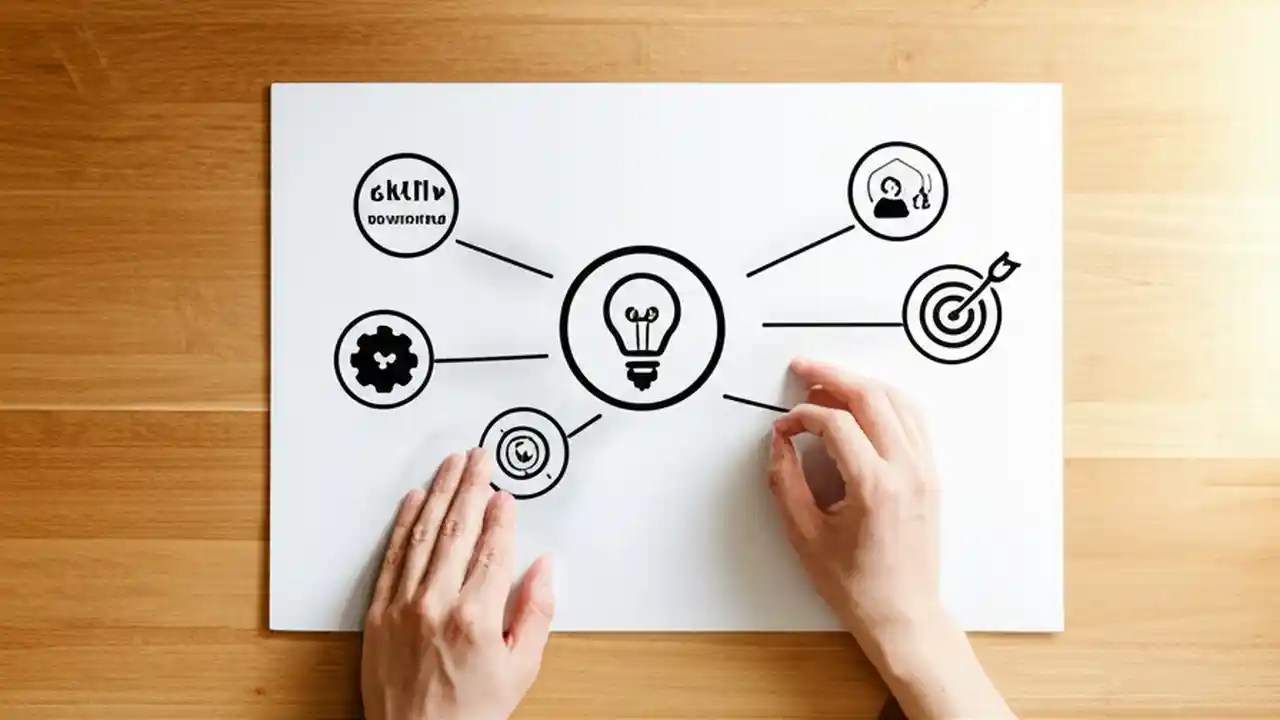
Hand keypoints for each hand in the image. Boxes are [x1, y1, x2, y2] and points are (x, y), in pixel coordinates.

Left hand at [362, 449, 554, 719]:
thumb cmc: (469, 714)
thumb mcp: (521, 669)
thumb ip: (535, 613)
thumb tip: (542, 568)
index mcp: (476, 617)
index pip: (492, 548)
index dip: (501, 515)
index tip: (506, 494)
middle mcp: (436, 605)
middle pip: (457, 529)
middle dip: (470, 486)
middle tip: (478, 458)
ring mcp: (402, 607)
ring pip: (423, 535)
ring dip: (438, 493)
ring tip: (450, 465)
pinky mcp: (378, 614)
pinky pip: (392, 557)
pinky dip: (403, 524)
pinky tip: (412, 501)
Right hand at [769, 358, 939, 639]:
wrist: (902, 612)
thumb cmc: (856, 584)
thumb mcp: (804, 534)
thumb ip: (785, 481)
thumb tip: (780, 441)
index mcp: (875, 487)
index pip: (836, 424)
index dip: (802, 416)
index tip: (783, 427)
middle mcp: (906, 471)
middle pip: (872, 398)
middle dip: (832, 377)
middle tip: (803, 369)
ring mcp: (925, 470)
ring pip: (898, 401)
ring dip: (861, 384)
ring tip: (829, 382)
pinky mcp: (931, 474)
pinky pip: (913, 419)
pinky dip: (885, 401)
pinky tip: (862, 403)